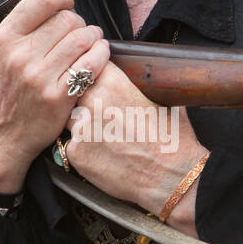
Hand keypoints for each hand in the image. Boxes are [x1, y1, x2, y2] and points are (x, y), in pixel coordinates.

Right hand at [0, 0, 108, 190]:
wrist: (2, 135)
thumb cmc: (4, 91)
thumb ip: (20, 26)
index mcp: (4, 39)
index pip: (42, 0)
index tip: (67, 3)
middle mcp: (20, 55)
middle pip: (67, 19)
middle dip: (78, 21)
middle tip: (79, 30)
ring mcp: (40, 77)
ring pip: (82, 38)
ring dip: (93, 35)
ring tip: (92, 40)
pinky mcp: (59, 96)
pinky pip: (91, 63)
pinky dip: (101, 53)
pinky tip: (98, 53)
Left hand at [65, 60, 208, 231]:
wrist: (171, 178)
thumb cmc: (173, 141)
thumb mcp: (166, 101)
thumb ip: (149, 86)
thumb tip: (151, 79)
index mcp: (114, 83)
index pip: (89, 65)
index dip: (92, 72)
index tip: (96, 79)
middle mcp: (93, 102)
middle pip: (73, 90)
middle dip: (83, 98)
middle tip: (102, 112)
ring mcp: (82, 128)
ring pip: (69, 117)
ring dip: (80, 122)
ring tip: (103, 134)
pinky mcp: (75, 153)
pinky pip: (70, 143)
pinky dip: (82, 147)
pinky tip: (101, 153)